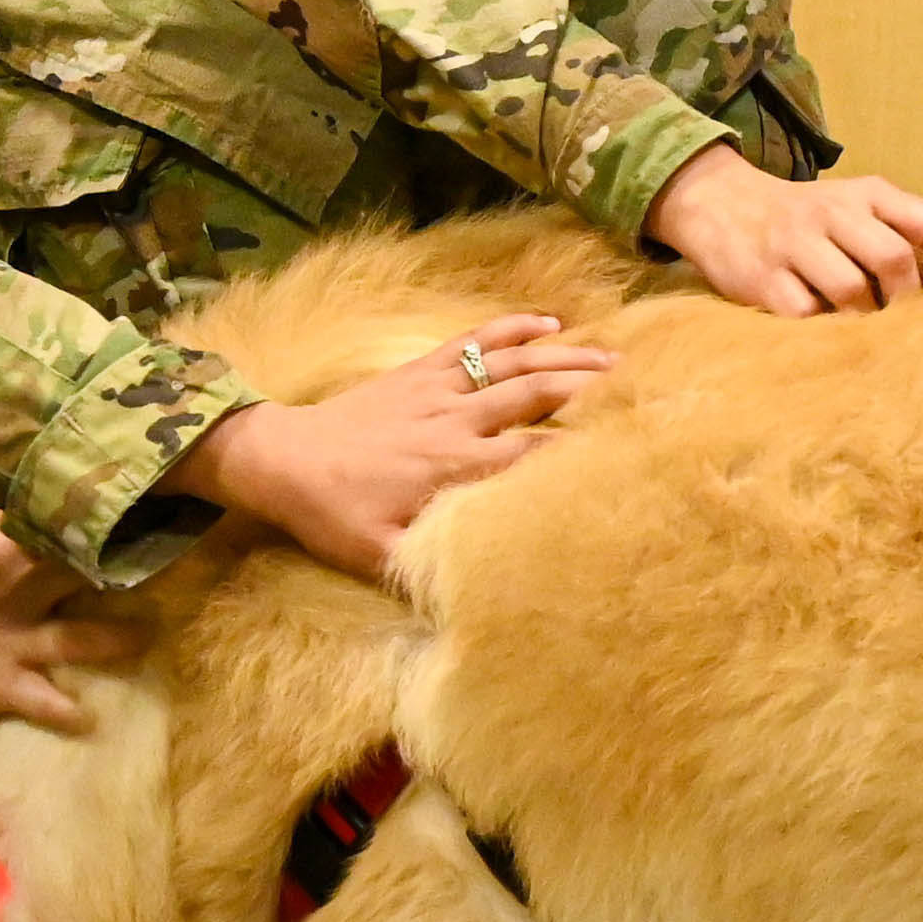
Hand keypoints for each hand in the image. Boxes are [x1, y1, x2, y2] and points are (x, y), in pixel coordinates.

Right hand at [0, 511, 150, 731]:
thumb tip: (35, 498)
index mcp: (5, 553)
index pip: (65, 531)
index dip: (102, 525)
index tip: (137, 516)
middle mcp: (22, 595)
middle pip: (86, 578)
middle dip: (124, 573)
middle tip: (159, 566)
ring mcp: (19, 644)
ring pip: (81, 639)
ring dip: (118, 640)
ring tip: (146, 637)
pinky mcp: (8, 686)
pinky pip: (47, 702)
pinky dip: (69, 710)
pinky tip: (92, 716)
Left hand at [159, 314, 612, 578]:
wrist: (281, 459)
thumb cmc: (332, 515)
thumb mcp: (377, 556)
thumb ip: (427, 571)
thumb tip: (476, 602)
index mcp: (452, 467)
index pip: (532, 454)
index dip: (580, 450)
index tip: (627, 450)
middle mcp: (454, 421)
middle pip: (535, 396)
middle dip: (588, 390)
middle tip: (641, 389)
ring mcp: (437, 388)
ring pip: (512, 364)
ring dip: (563, 355)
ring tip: (613, 357)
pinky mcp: (419, 370)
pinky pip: (473, 341)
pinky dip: (511, 326)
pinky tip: (548, 320)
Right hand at [644, 143, 922, 314]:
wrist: (719, 204)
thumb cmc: (806, 218)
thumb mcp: (855, 206)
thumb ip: (903, 231)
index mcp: (869, 193)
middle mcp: (833, 210)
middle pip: (894, 258)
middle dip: (907, 300)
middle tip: (904, 325)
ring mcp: (795, 242)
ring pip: (850, 290)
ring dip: (865, 321)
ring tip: (864, 332)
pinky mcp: (762, 276)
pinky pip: (804, 313)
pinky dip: (822, 330)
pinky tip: (824, 333)